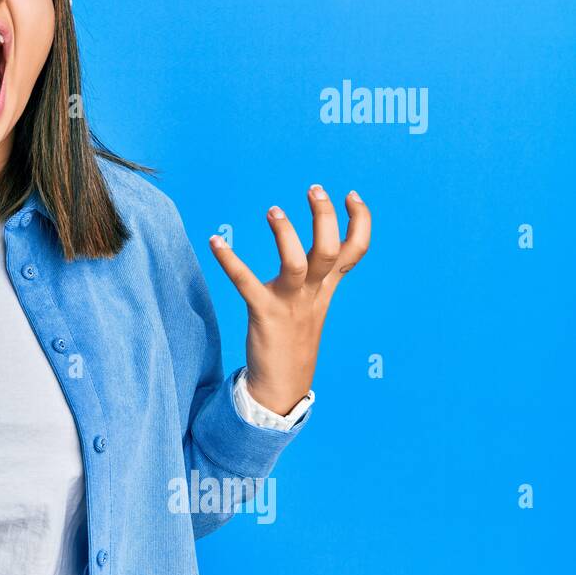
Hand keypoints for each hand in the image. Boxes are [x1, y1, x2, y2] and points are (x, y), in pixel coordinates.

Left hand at [208, 185, 370, 414]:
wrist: (281, 386)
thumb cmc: (292, 340)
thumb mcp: (313, 305)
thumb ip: (316, 279)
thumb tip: (315, 253)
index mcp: (326, 289)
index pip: (355, 251)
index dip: (360, 221)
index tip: (351, 194)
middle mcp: (313, 293)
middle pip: (331, 250)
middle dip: (326, 217)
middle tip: (314, 189)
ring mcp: (290, 304)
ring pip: (297, 263)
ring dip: (286, 235)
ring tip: (273, 210)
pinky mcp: (264, 314)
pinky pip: (246, 283)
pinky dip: (230, 260)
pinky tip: (215, 241)